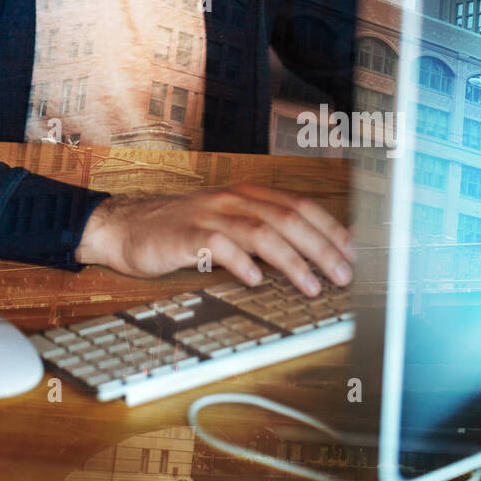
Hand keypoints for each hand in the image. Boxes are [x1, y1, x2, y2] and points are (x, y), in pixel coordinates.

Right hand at [75, 183, 354, 295]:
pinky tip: (256, 281)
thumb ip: (265, 233)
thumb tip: (315, 250)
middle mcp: (231, 200)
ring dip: (291, 259)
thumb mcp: (227, 225)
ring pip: (259, 230)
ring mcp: (208, 215)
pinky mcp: (185, 234)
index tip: (356, 253)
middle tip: (344, 275)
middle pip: (287, 217)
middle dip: (321, 247)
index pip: (299, 205)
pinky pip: (218, 245)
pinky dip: (241, 262)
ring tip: (312, 284)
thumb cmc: (180, 231)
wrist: (125, 227)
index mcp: (245, 195)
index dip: (331, 228)